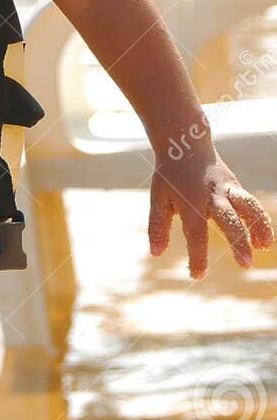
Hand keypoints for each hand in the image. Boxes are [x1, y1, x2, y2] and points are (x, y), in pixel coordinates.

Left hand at [148, 148, 273, 277]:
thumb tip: (156, 253)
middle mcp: (212, 194)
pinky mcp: (236, 186)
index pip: (195, 232)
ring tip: (263, 247)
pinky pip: (251, 204)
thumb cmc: (169, 176)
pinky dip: (260, 220)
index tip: (197, 275)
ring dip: (258, 227)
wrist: (186, 144)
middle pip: (228, 219)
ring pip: (248, 207)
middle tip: (245, 264)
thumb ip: (158, 226)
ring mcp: (227, 189)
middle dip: (238, 241)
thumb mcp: (158, 199)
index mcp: (190, 200)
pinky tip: (264, 239)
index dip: (197, 255)